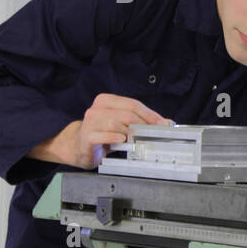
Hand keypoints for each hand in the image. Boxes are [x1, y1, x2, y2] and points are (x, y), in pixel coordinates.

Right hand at [31, 93, 170, 169]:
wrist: (79, 147)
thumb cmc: (104, 134)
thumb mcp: (123, 125)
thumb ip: (141, 121)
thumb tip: (166, 123)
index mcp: (106, 101)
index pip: (133, 104)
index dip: (150, 114)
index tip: (163, 124)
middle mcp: (96, 109)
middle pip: (126, 114)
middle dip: (144, 125)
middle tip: (154, 134)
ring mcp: (90, 122)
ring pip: (115, 123)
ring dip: (129, 132)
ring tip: (135, 139)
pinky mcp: (86, 137)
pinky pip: (102, 135)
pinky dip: (114, 137)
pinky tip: (121, 140)